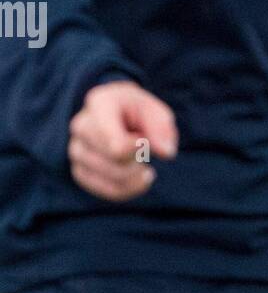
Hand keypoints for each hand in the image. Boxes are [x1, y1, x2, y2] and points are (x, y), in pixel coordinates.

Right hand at [68, 80, 177, 200]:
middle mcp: (81, 126)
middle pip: (116, 160)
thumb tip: (166, 152)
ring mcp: (76, 149)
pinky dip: (128, 189)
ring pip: (112, 177)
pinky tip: (138, 178)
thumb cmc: (138, 110)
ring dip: (136, 175)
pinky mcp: (79, 170)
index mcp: (100, 103)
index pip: (116, 143)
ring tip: (143, 162)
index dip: (138, 149)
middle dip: (139, 159)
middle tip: (146, 150)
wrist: (117, 114)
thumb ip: (162, 128)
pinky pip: (106, 190)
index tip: (146, 143)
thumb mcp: (155, 109)